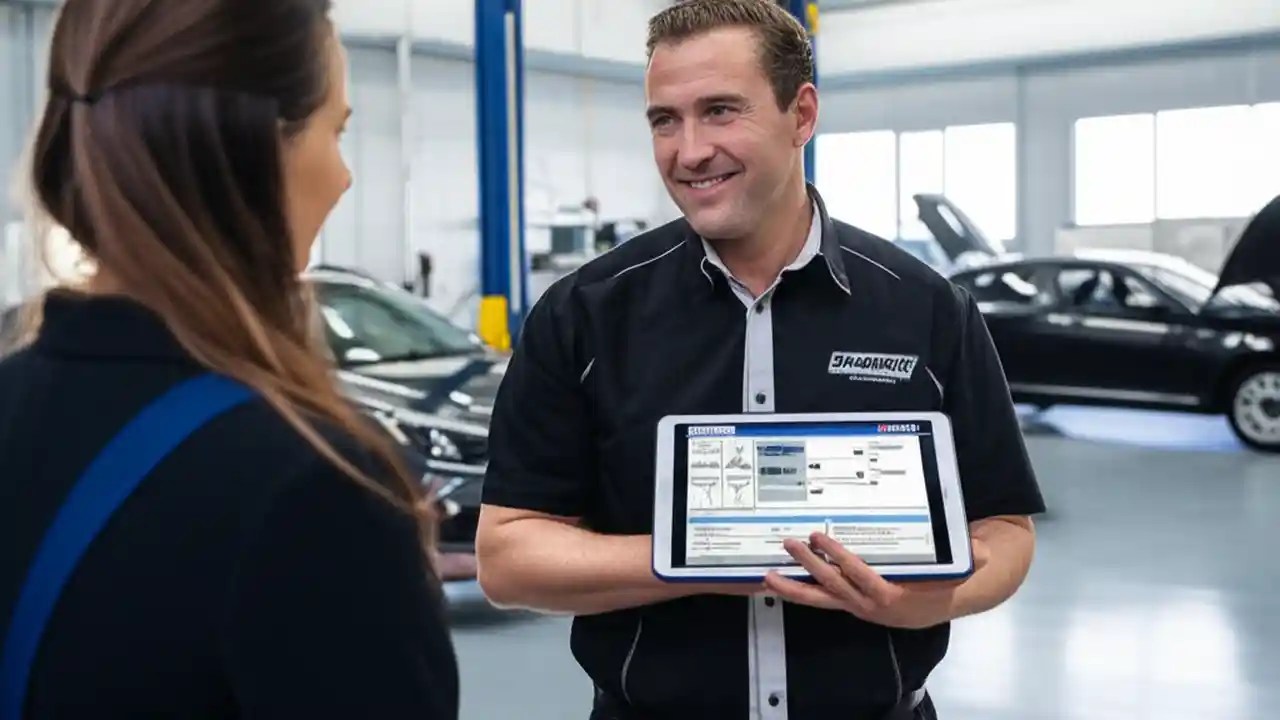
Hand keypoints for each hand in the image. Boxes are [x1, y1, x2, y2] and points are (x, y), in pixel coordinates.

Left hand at [763, 532, 989, 629]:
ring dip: (793, 588)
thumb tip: (982, 550)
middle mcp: (867, 605)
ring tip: (767, 574)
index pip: (859, 575)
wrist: (936, 607)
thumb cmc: (943, 584)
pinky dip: (799, 592)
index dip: (839, 557)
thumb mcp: (960, 572)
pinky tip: (778, 582)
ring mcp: (854, 606)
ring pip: (819, 600)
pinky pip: (820, 599)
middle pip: (832, 587)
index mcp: (890, 596)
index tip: (820, 538)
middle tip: (789, 543)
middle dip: (809, 567)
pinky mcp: (847, 603)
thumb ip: (971, 559)